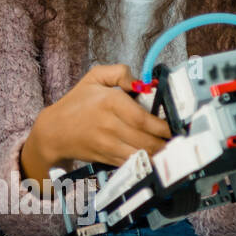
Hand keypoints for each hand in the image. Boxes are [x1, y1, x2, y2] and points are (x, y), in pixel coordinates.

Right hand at [25, 64, 171, 174]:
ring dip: (161, 154)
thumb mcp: (94, 78)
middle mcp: (109, 125)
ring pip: (142, 153)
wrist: (54, 132)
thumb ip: (119, 72)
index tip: (176, 126)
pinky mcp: (107, 158)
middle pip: (147, 139)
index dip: (163, 126)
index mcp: (109, 102)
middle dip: (167, 142)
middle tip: (181, 140)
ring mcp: (107, 144)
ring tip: (173, 149)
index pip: (143, 119)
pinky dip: (148, 162)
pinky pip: (133, 163)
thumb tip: (142, 81)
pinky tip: (157, 159)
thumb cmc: (76, 103)